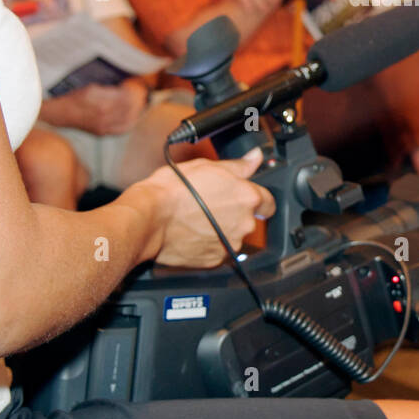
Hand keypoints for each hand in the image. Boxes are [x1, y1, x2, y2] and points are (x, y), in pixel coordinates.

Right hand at [65, 80, 147, 135]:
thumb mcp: (93, 88)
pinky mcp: (102, 133)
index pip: (126, 97)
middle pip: (130, 109)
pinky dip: (129, 123)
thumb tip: (126, 91)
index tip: (133, 88)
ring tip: (138, 106)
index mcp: (102, 101)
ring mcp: (103, 126)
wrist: (62, 114)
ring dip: (136, 112)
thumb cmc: (76, 98)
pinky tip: (132, 118)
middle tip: (139, 96)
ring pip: (128, 120)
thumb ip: (110, 90)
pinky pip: (121, 130)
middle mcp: (104, 115)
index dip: (132, 92)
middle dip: (137, 102)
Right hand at [149, 149, 276, 268]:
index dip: (257, 199)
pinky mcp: (213, 260)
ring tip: (197, 217)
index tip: (245, 197)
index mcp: (247, 198)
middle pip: (248, 219)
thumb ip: (239, 165)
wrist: (149, 217)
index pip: (268, 202)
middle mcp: (244, 224)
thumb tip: (255, 157)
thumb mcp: (208, 166)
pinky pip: (217, 250)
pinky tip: (192, 231)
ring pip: (232, 236)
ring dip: (221, 228)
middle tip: (211, 203)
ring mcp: (229, 245)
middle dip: (234, 213)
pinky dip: (208, 243)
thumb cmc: (174, 190)